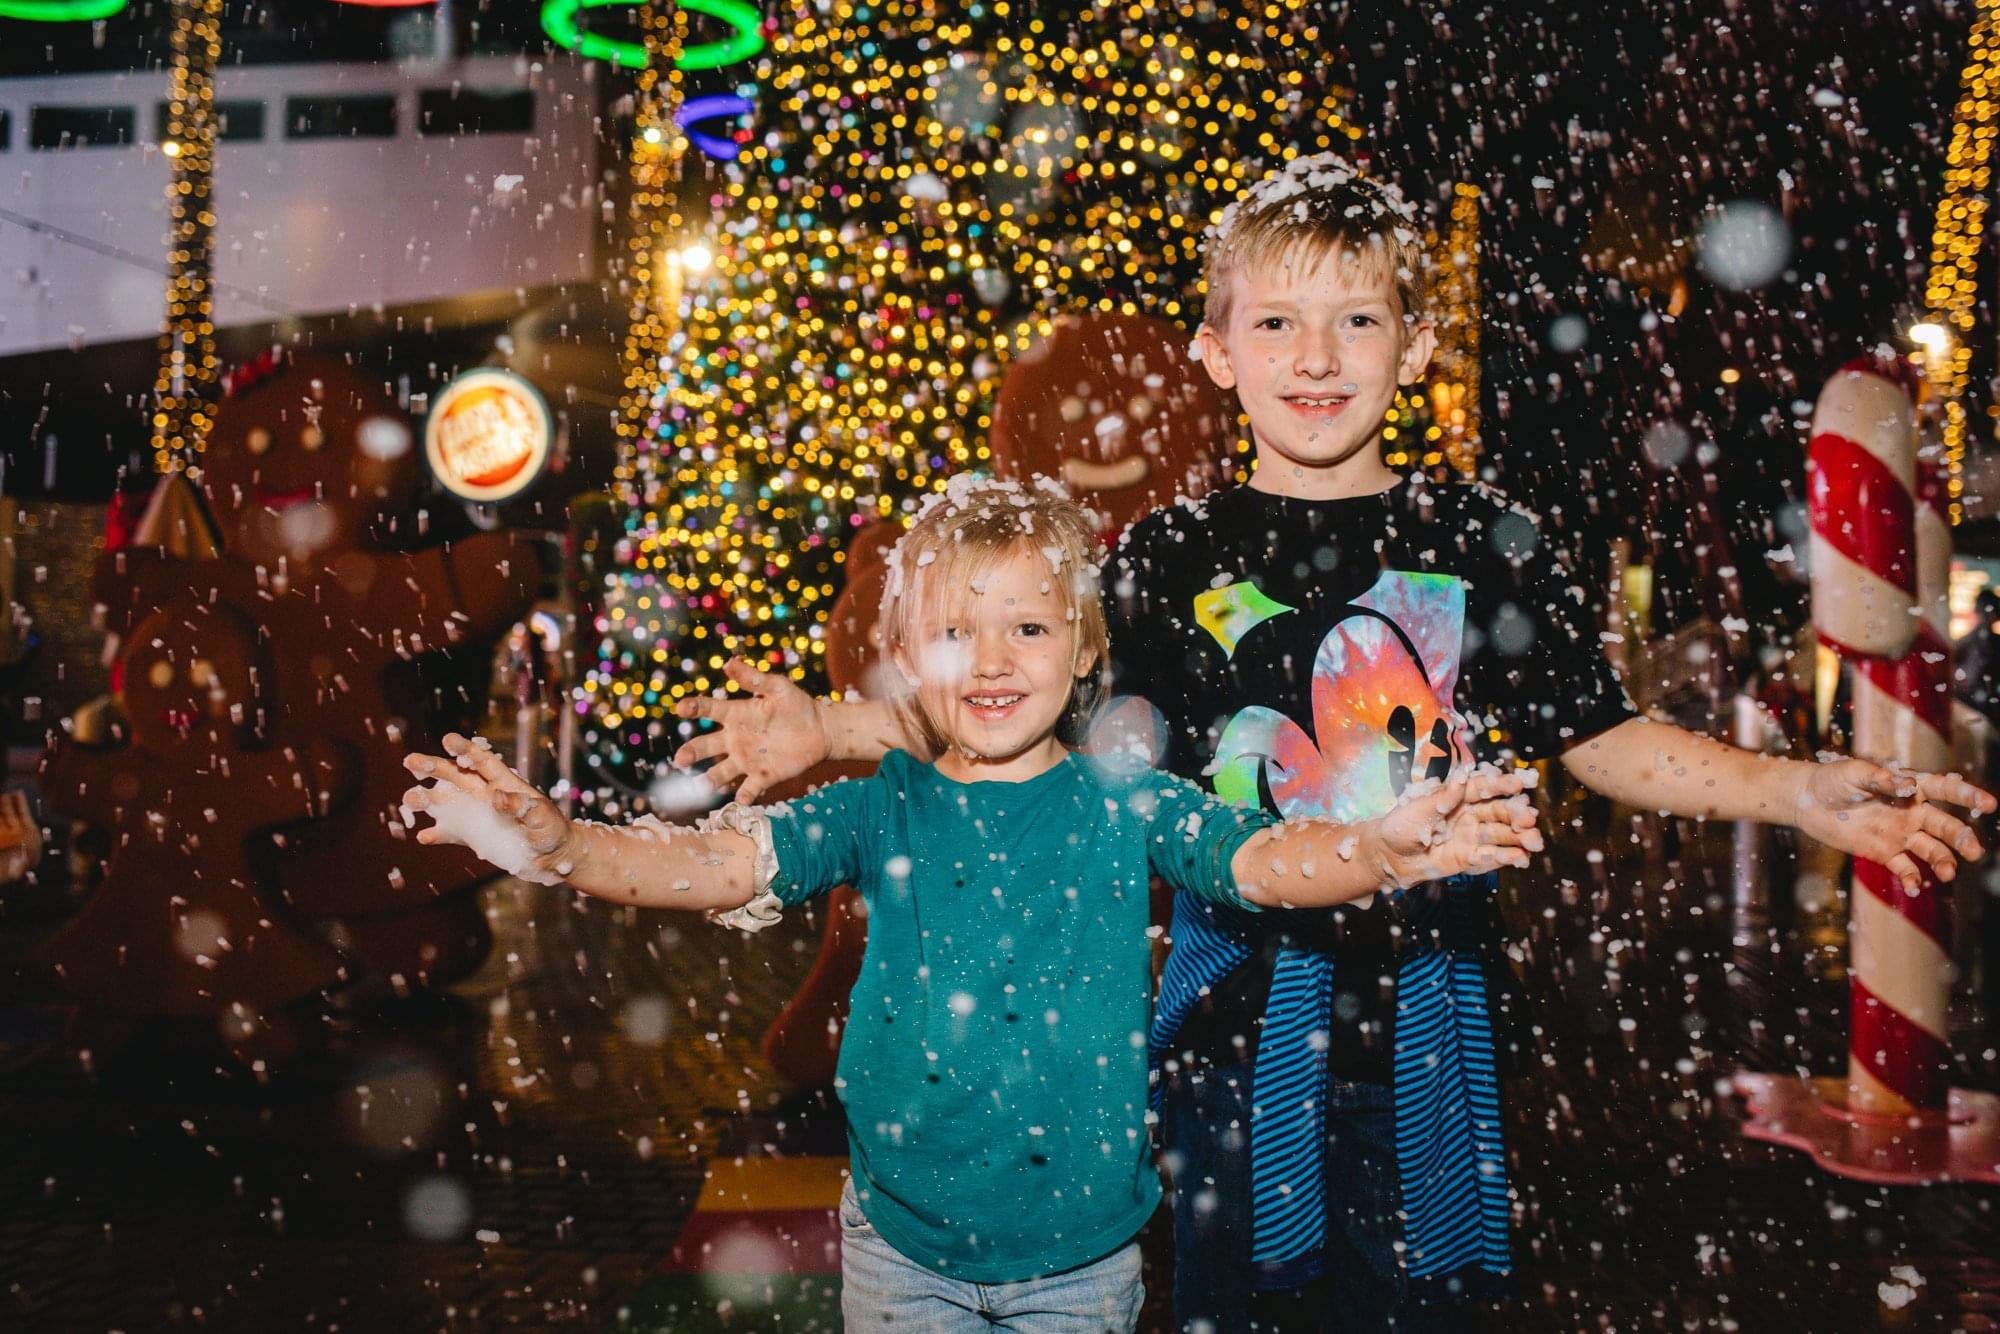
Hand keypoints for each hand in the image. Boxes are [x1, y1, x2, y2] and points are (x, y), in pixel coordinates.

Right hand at [401, 733, 573, 881]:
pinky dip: (437, 835)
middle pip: (456, 776)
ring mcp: (476, 814)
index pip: (482, 762)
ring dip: (427, 800)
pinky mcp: (473, 836)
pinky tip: (422, 837)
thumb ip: (520, 806)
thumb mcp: (541, 816)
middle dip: (434, 768)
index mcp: (504, 783)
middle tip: (410, 761)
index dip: (465, 750)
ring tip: (409, 799)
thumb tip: (496, 796)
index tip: (448, 739)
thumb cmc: (551, 829)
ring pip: (446, 803)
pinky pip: (451, 833)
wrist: (552, 855)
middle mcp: (485, 794)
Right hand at [672, 657, 831, 803]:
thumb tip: (729, 663)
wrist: (820, 730)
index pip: (709, 710)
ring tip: (701, 785)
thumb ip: (753, 678)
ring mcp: (747, 760)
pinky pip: (749, 788)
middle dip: (691, 752)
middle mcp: (735, 739)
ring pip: (721, 772)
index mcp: (736, 715)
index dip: (694, 708)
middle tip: (681, 759)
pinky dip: (744, 795)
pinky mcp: (763, 776)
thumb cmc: (796, 704)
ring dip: (710, 779)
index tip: (681, 708)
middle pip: (706, 747)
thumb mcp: (777, 687)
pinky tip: (741, 799)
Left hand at [1373, 766, 1543, 886]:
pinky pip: (1490, 857)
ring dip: (1518, 838)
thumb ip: (1442, 798)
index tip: (1519, 784)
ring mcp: (1471, 837)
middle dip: (1516, 815)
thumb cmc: (1400, 827)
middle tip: (1530, 818)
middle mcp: (1469, 815)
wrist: (1388, 857)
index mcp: (1457, 796)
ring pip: (1500, 835)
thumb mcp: (1418, 809)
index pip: (1483, 788)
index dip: (1501, 786)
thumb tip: (1460, 778)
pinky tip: (1520, 858)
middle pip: (1498, 812)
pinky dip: (1506, 857)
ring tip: (1534, 841)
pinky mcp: (1469, 858)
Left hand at [1794, 757, 1994, 890]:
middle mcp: (1911, 812)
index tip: (1990, 804)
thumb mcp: (1854, 773)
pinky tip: (1914, 886)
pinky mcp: (1884, 852)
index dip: (1968, 796)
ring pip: (1932, 850)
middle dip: (1962, 838)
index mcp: (1909, 788)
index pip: (1945, 790)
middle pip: (1946, 826)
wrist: (1806, 801)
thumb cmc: (1832, 780)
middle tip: (1973, 851)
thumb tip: (1910, 784)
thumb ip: (1882, 779)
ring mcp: (1900, 834)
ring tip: (1949, 873)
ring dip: (1944, 861)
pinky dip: (1912, 878)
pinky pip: (1905, 868)